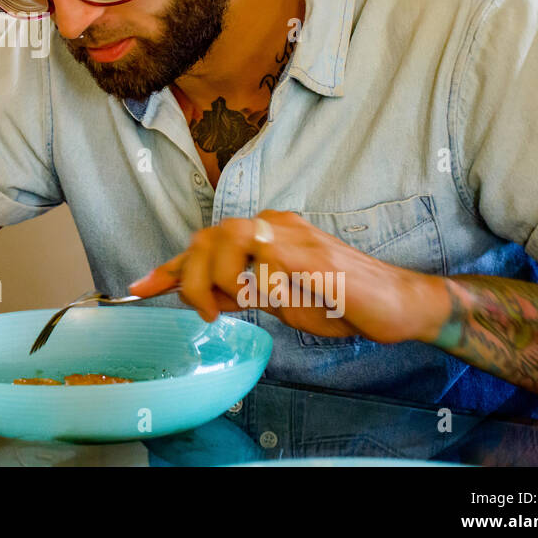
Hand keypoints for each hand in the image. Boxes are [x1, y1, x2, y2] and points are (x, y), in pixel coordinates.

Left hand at [127, 209, 439, 344]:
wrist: (397, 307)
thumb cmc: (341, 301)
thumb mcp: (279, 301)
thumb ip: (241, 293)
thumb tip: (203, 297)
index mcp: (265, 234)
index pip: (206, 243)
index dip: (169, 266)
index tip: (139, 287)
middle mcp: (276, 226)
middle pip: (208, 237)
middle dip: (189, 276)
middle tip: (204, 311)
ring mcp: (296, 237)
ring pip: (229, 239)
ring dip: (222, 278)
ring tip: (236, 303)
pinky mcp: (315, 256)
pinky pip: (268, 261)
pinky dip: (261, 286)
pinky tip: (280, 300)